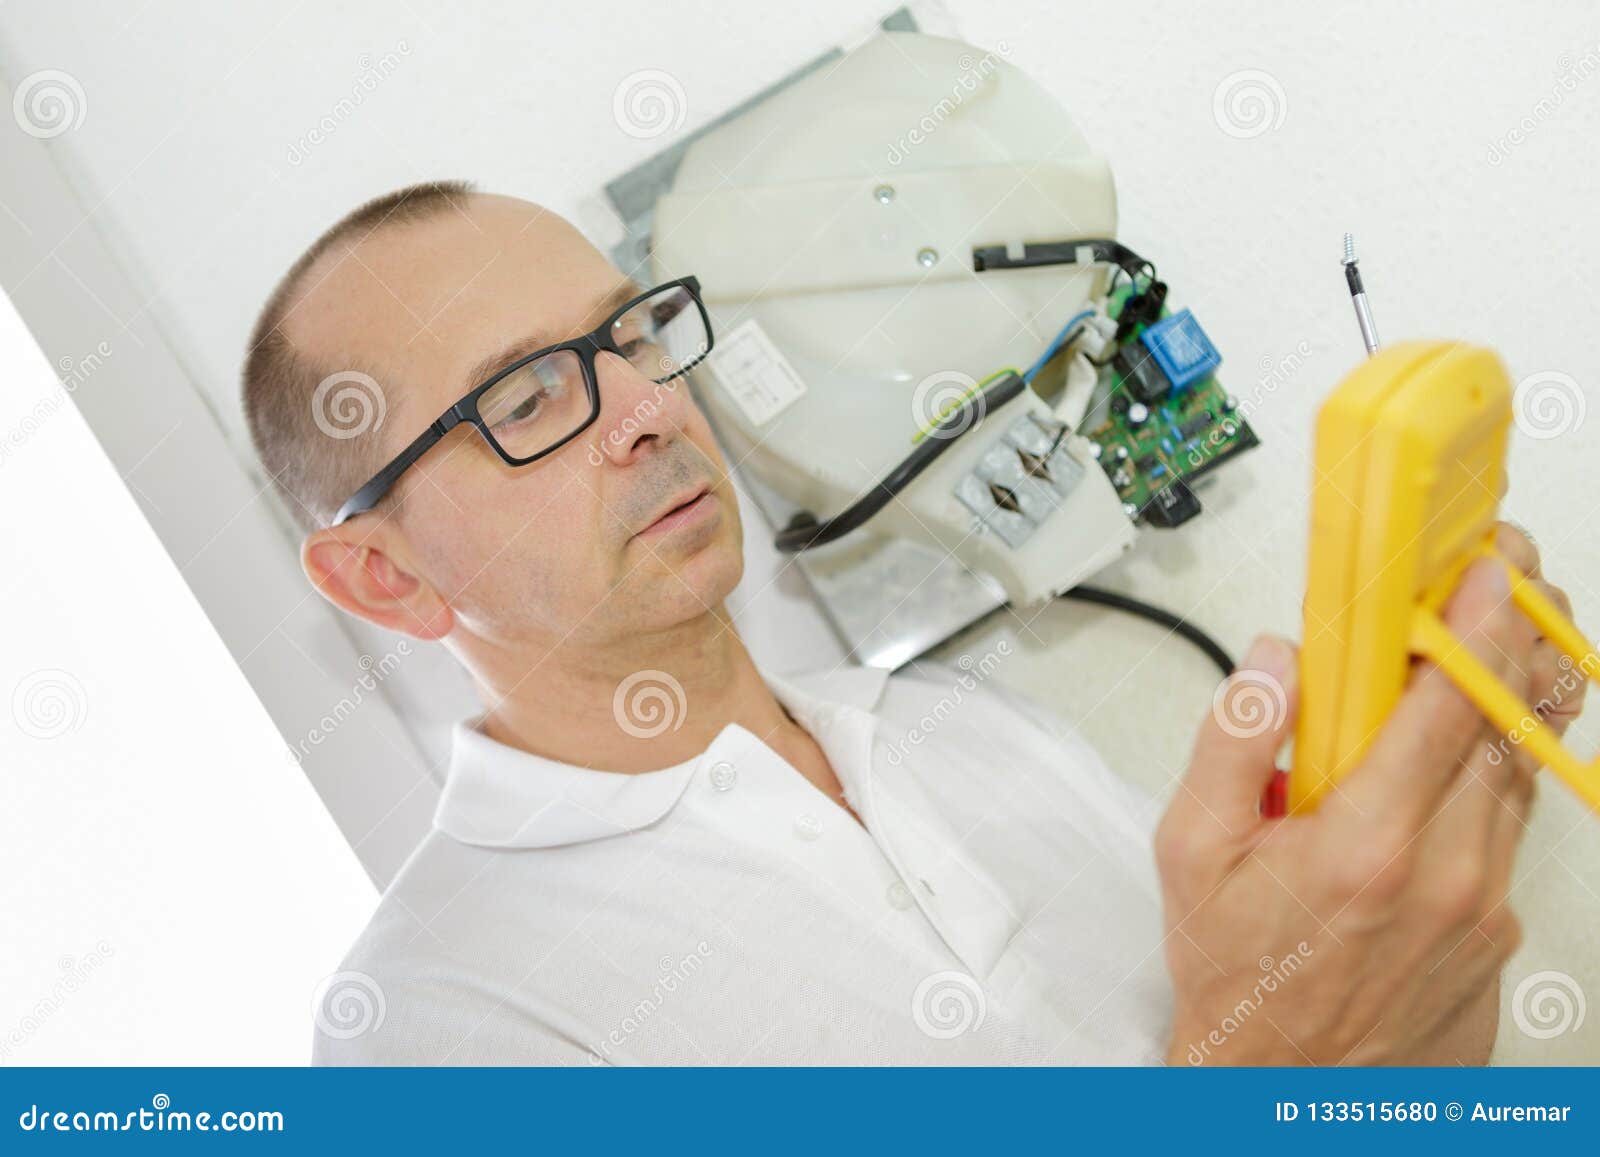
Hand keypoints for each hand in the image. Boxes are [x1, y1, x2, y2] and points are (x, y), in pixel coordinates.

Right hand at [1157, 523, 1582, 1065]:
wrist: (1281, 1089)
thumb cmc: (1235, 974)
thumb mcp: (1190, 852)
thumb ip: (1232, 740)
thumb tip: (1277, 660)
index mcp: (1364, 846)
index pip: (1446, 708)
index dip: (1478, 623)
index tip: (1493, 566)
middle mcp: (1445, 876)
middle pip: (1505, 727)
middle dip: (1512, 637)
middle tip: (1505, 577)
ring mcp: (1485, 908)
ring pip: (1515, 774)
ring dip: (1504, 700)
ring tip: (1477, 645)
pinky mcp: (1501, 931)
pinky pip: (1508, 828)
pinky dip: (1490, 771)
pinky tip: (1449, 755)